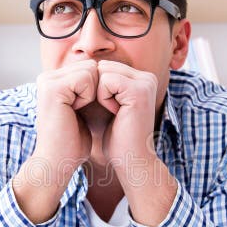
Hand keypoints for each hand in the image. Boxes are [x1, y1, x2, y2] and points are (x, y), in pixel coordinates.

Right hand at [33, 59, 98, 170]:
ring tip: (77, 111)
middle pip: (91, 66)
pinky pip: (86, 78)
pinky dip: (88, 96)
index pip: (89, 68)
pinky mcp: (53, 88)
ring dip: (93, 93)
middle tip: (82, 111)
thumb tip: (105, 73)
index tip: (86, 110)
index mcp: (54, 81)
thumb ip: (86, 90)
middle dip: (96, 89)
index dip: (97, 89)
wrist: (58, 161)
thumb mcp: (81, 110)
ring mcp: (48, 81)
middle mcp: (48, 77)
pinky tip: (75, 110)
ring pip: (91, 69)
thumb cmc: (72, 142)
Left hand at [96, 60, 158, 176]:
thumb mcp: (108, 105)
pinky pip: (106, 81)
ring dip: (100, 95)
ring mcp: (145, 82)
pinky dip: (104, 99)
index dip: (96, 89)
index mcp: (141, 79)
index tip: (108, 111)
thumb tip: (80, 68)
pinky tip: (116, 113)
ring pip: (103, 71)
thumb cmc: (117, 139)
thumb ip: (101, 85)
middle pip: (103, 66)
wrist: (131, 160)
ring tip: (115, 113)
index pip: (104, 67)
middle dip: (97, 90)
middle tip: (112, 112)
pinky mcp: (139, 90)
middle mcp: (146, 77)